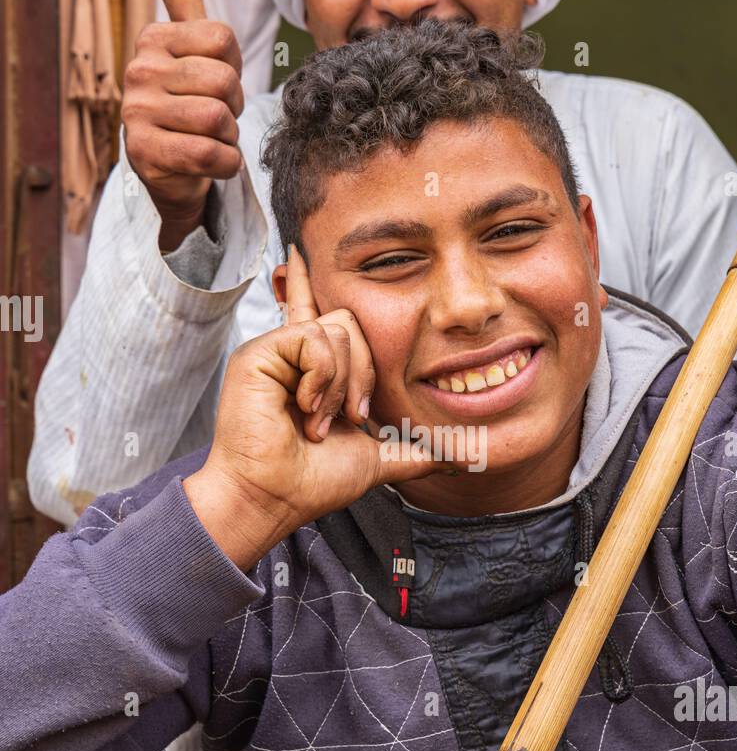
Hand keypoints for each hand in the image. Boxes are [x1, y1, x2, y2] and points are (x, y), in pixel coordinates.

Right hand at [122, 0, 244, 249]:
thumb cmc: (187, 102)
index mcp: (154, 39)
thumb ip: (183, 1)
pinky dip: (225, 163)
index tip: (217, 83)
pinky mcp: (145, 153)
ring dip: (228, 136)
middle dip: (233, 105)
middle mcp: (140, 71)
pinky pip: (209, 153)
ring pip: (216, 118)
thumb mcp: (189, 48)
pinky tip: (213, 161)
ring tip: (212, 138)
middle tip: (218, 117)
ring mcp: (138, 113)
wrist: (170, 169)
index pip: (223, 39)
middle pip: (223, 80)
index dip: (234, 66)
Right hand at [183, 249, 437, 568]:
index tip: (299, 254)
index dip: (306, 282)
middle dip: (363, 375)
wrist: (275, 496)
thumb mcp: (376, 458)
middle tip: (350, 418)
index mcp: (311, 370)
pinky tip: (303, 406)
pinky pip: (315, 338)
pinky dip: (322, 376)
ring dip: (341, 383)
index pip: (315, 314)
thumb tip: (461, 459)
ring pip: (339, 329)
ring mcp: (275, 350)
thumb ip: (415, 452)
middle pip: (352, 324)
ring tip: (318, 421)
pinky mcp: (260, 351)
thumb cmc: (312, 481)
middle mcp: (292, 353)